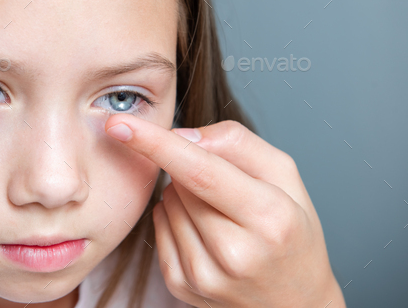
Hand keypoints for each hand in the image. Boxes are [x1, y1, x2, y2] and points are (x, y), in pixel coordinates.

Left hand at [105, 115, 345, 307]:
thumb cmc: (292, 230)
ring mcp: (205, 276)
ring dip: (183, 194)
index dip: (156, 143)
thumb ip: (236, 143)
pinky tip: (202, 228)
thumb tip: (182, 135)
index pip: (200, 171)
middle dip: (190, 169)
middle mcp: (235, 254)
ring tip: (220, 214)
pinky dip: (174, 216)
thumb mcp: (284, 175)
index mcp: (268, 218)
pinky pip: (158, 227)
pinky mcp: (183, 287)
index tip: (120, 124)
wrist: (295, 299)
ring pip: (166, 203)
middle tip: (226, 188)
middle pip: (179, 184)